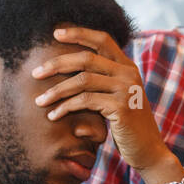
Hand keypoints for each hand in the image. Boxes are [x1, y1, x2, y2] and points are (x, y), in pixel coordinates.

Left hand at [31, 26, 181, 183]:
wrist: (148, 150)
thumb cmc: (127, 126)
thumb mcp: (117, 97)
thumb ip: (102, 80)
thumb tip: (68, 67)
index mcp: (128, 67)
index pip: (102, 40)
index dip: (79, 33)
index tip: (55, 33)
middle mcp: (129, 74)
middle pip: (86, 59)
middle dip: (57, 64)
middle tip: (35, 73)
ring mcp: (126, 89)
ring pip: (82, 81)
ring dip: (56, 91)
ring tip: (39, 101)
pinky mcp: (121, 107)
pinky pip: (85, 101)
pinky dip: (65, 107)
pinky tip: (53, 115)